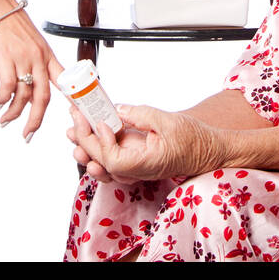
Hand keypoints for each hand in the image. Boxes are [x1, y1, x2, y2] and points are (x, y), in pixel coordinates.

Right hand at [0, 0, 64, 141]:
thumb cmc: (10, 22)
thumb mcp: (31, 40)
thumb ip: (34, 60)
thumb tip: (29, 80)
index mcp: (46, 55)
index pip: (64, 81)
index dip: (71, 99)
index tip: (75, 115)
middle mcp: (38, 59)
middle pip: (43, 98)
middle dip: (36, 120)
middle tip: (28, 133)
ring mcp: (23, 59)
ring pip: (23, 96)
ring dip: (14, 112)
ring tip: (6, 120)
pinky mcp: (6, 59)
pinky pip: (7, 87)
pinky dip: (3, 99)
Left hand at [66, 103, 220, 183]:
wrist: (206, 150)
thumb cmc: (193, 140)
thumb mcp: (168, 121)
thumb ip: (141, 115)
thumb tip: (118, 109)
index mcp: (145, 164)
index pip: (114, 160)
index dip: (102, 142)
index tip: (100, 122)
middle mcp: (135, 170)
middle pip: (101, 160)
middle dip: (85, 139)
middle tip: (76, 116)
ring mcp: (131, 166)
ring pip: (101, 162)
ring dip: (85, 147)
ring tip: (73, 130)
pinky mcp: (131, 158)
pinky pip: (108, 157)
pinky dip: (96, 146)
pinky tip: (88, 132)